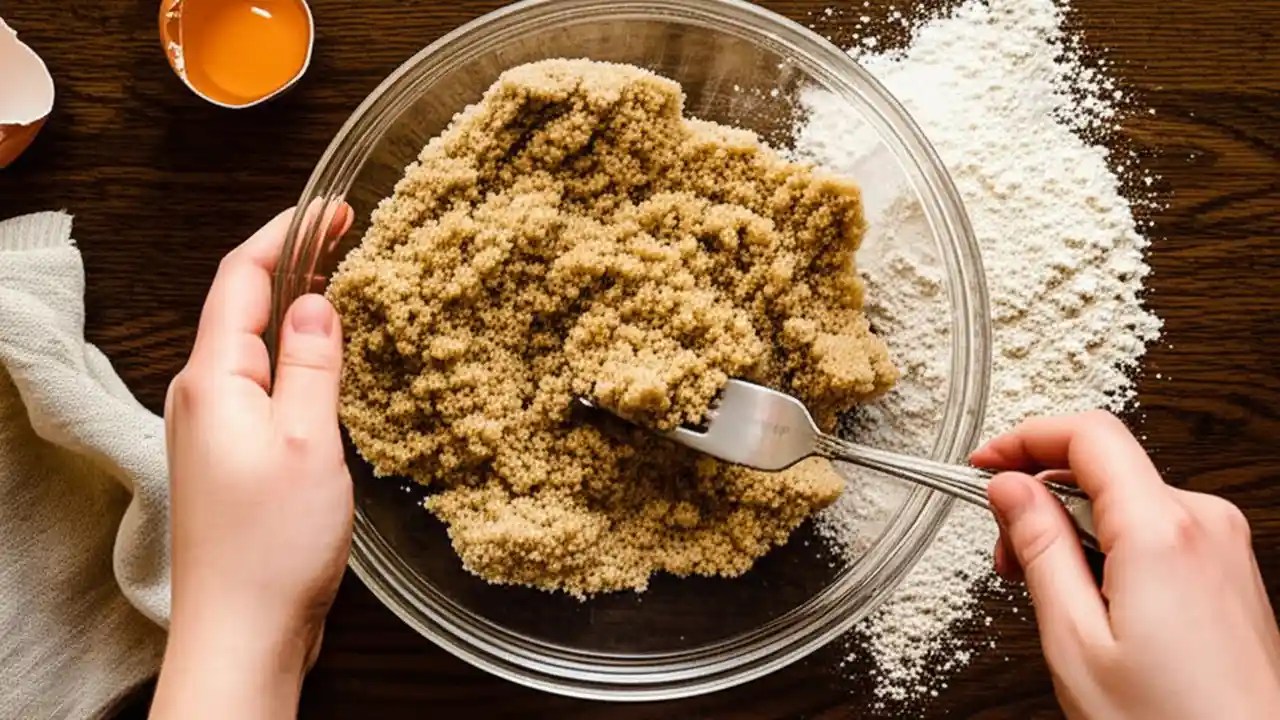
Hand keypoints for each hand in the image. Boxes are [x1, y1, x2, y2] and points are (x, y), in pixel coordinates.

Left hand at [151, 207, 352, 719]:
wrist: (242, 632)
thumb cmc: (272, 544)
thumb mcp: (307, 441)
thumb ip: (311, 364)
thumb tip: (317, 302)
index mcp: (213, 379)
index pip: (241, 277)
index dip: (287, 233)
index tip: (333, 207)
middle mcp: (204, 396)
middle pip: (244, 305)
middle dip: (295, 262)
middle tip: (351, 237)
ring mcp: (216, 429)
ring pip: (256, 346)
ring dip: (298, 309)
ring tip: (348, 285)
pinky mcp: (235, 458)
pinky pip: (264, 384)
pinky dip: (298, 357)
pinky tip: (330, 362)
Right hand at [973, 411, 1279, 719]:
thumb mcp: (1076, 641)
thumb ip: (1039, 550)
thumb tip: (1009, 489)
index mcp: (1162, 532)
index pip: (1088, 436)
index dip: (1024, 439)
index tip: (985, 464)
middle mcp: (1204, 524)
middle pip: (1103, 468)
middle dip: (1041, 498)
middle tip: (1007, 555)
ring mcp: (1224, 545)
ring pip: (1127, 499)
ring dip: (1073, 527)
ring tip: (1049, 592)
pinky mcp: (1228, 568)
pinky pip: (1156, 528)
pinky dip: (1110, 546)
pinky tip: (1093, 600)